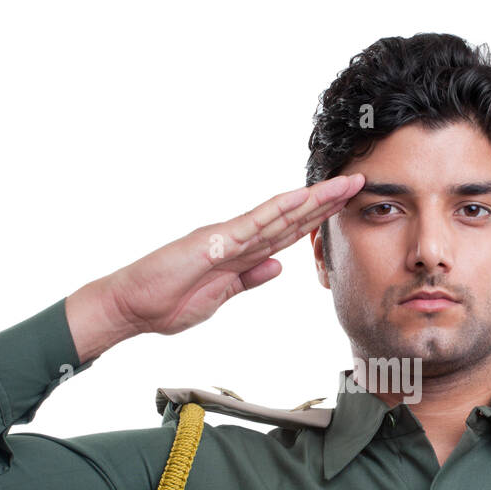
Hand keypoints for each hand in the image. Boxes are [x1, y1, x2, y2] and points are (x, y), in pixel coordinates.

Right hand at [107, 173, 363, 336]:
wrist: (131, 306)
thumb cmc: (166, 304)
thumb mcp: (220, 297)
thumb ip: (248, 280)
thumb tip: (278, 268)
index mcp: (240, 254)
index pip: (287, 234)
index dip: (318, 220)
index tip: (345, 207)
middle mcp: (237, 238)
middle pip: (290, 218)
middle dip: (325, 202)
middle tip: (358, 183)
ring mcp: (227, 236)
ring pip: (278, 214)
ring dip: (313, 199)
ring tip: (343, 185)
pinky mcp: (214, 241)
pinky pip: (253, 223)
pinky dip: (278, 210)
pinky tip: (301, 198)